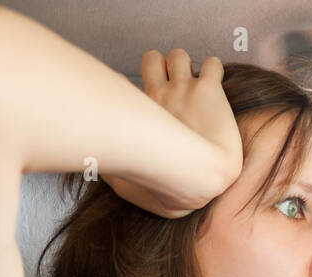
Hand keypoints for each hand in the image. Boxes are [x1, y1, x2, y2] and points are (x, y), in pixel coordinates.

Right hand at [105, 49, 242, 217]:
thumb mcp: (123, 181)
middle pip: (151, 59)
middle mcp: (158, 93)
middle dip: (163, 69)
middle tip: (175, 90)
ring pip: (179, 56)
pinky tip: (216, 87)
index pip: (125, 84)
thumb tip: (96, 170)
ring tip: (197, 89)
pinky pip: (212, 63)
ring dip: (188, 68)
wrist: (197, 178)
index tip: (148, 110)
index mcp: (137, 113)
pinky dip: (214, 70)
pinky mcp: (209, 89)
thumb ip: (111, 172)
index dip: (137, 94)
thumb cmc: (163, 185)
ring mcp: (183, 88)